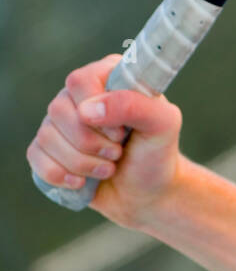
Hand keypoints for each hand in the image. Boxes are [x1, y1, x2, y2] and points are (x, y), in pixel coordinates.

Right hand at [27, 55, 184, 227]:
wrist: (147, 192)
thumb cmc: (156, 153)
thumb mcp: (163, 124)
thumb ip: (134, 106)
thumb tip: (86, 111)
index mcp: (107, 77)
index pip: (80, 81)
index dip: (97, 110)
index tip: (121, 133)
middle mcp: (79, 95)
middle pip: (59, 110)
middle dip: (91, 142)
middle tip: (117, 153)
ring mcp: (60, 122)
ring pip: (47, 136)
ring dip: (81, 162)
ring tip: (108, 168)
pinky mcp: (48, 149)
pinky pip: (36, 157)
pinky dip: (60, 175)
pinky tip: (82, 181)